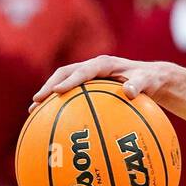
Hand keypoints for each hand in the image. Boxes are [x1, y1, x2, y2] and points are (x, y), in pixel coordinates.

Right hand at [31, 55, 174, 111]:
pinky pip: (71, 93)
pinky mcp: (89, 85)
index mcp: (104, 64)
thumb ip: (139, 84)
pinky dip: (59, 104)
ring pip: (63, 82)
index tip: (56, 91)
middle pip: (65, 73)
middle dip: (49, 86)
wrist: (152, 78)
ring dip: (48, 95)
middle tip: (36, 101)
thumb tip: (129, 92)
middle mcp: (93, 67)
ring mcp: (89, 76)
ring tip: (33, 112)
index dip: (70, 80)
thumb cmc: (150, 80)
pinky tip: (49, 121)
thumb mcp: (148, 81)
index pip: (83, 70)